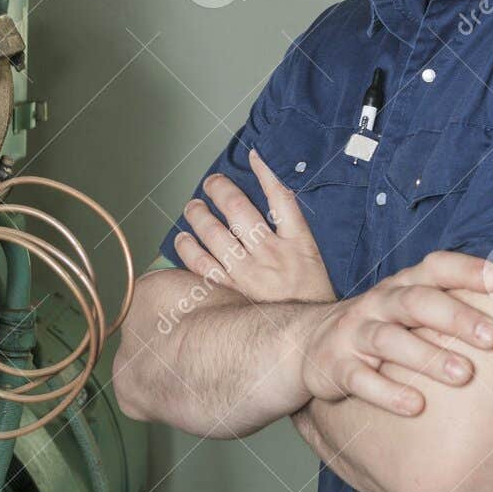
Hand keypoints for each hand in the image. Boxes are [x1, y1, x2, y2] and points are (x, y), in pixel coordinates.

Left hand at [173, 149, 334, 302]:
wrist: (308, 334)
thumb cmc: (309, 292)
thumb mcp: (311, 253)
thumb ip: (291, 221)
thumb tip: (269, 182)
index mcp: (297, 243)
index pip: (280, 197)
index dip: (264, 172)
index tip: (251, 157)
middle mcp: (271, 255)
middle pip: (239, 210)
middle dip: (219, 189)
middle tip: (210, 183)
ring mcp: (249, 274)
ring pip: (215, 235)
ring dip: (198, 215)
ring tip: (192, 208)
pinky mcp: (232, 292)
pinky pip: (203, 266)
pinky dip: (189, 250)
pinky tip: (182, 240)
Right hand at [300, 250, 492, 415]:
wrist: (308, 343)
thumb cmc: (380, 327)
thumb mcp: (409, 310)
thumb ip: (452, 308)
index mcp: (403, 286)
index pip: (436, 268)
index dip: (468, 270)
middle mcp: (380, 304)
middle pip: (416, 301)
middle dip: (455, 317)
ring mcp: (355, 334)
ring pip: (389, 340)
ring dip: (427, 356)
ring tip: (464, 375)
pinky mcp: (336, 367)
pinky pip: (361, 379)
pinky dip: (387, 392)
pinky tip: (415, 406)